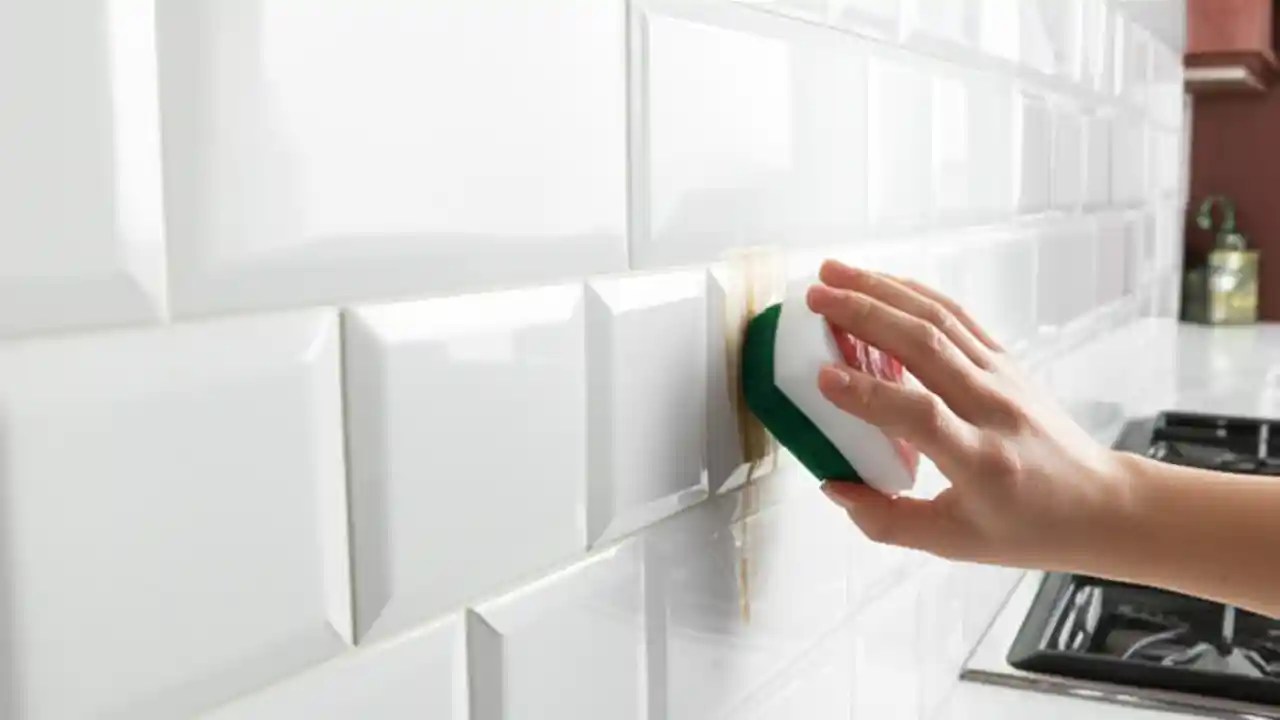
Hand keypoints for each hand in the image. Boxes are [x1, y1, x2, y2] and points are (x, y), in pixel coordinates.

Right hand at [806, 260, 1126, 569]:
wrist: (1100, 504)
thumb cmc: (1028, 528)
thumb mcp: (952, 543)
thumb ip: (884, 520)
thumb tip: (831, 485)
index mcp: (980, 461)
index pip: (920, 415)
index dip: (869, 393)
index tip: (822, 376)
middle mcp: (993, 409)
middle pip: (927, 346)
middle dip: (865, 314)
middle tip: (815, 297)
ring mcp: (1003, 377)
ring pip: (939, 319)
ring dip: (882, 289)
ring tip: (833, 273)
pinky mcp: (1005, 360)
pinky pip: (956, 315)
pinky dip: (914, 292)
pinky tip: (879, 281)